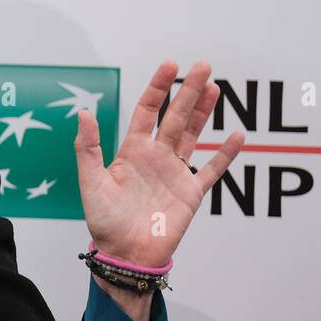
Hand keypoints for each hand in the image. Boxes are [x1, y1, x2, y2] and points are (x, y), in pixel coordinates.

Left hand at [75, 60, 243, 268]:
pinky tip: (237, 135)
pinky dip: (224, 154)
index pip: (147, 111)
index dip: (158, 88)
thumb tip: (83, 112)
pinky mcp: (191, 193)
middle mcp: (155, 157)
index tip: (170, 65)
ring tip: (216, 87)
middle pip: (175, 117)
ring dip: (204, 112)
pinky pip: (211, 170)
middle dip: (189, 91)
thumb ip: (88, 148)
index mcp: (131, 151)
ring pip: (193, 135)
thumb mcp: (90, 181)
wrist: (124, 255)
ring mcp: (175, 173)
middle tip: (204, 66)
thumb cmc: (103, 221)